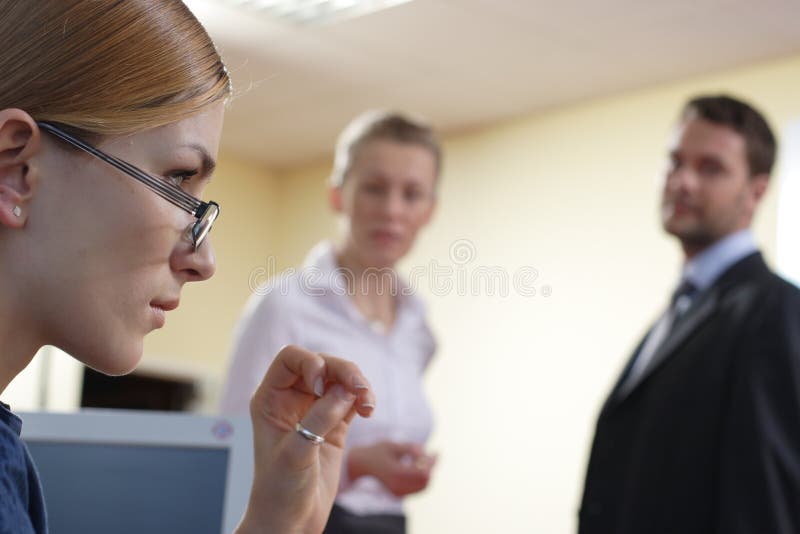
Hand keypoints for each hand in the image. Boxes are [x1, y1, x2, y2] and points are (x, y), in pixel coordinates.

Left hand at [235, 345, 375, 533]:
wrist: (290, 521)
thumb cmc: (278, 490)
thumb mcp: (295, 453)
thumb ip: (319, 419)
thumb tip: (346, 390)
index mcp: (270, 398)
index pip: (290, 358)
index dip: (310, 363)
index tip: (321, 385)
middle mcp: (291, 398)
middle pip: (321, 364)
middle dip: (343, 371)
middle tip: (361, 389)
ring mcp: (314, 410)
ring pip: (340, 379)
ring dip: (358, 384)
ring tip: (369, 404)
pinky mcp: (334, 424)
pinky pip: (352, 398)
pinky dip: (363, 399)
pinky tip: (369, 410)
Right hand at [347, 441, 437, 496]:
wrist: (363, 464)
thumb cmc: (379, 451)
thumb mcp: (394, 444)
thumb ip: (411, 449)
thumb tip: (427, 454)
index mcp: (396, 474)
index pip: (424, 473)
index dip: (432, 463)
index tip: (436, 452)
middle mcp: (397, 486)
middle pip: (426, 481)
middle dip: (432, 467)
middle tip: (435, 454)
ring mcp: (398, 492)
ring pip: (424, 486)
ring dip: (428, 473)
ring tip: (429, 458)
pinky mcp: (398, 494)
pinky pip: (418, 489)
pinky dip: (422, 478)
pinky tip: (421, 466)